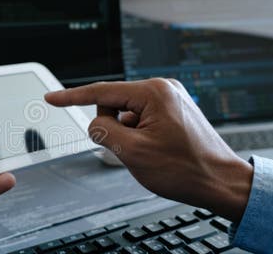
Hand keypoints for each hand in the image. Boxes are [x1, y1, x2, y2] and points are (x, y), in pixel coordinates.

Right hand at [45, 78, 253, 221]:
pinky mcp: (173, 112)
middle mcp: (164, 90)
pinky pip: (140, 121)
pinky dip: (140, 138)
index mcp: (154, 93)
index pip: (101, 92)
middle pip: (114, 105)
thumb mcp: (133, 153)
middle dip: (114, 130)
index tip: (52, 99)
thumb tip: (94, 123)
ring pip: (126, 116)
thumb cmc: (186, 169)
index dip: (71, 97)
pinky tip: (158, 152)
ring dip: (129, 137)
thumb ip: (103, 131)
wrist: (220, 182)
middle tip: (134, 151)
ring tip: (152, 154)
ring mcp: (170, 100)